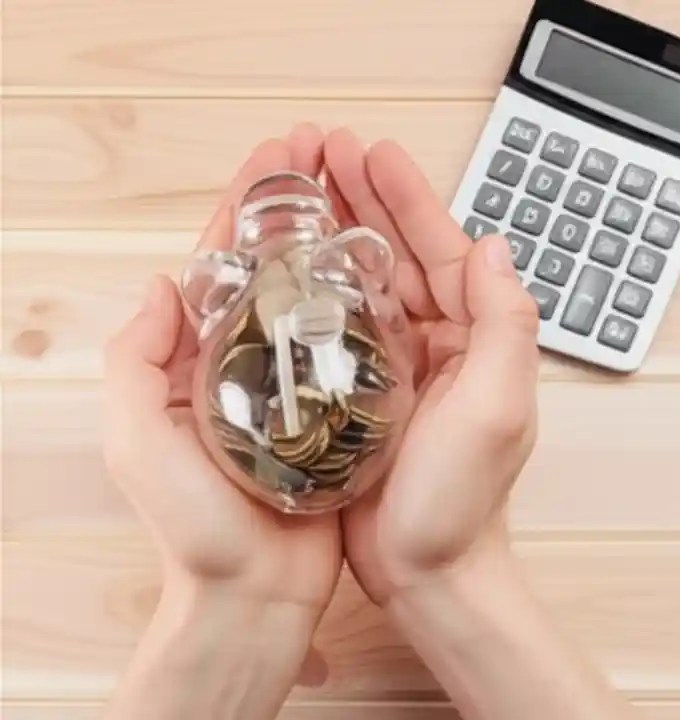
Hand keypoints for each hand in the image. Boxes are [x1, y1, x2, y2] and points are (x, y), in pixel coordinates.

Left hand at [103, 124, 341, 616]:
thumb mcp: (138, 443)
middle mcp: (251, 362)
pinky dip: (375, 303)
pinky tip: (398, 273)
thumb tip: (162, 284)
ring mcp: (300, 384)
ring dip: (343, 240)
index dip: (250, 203)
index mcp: (199, 358)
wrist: (256, 599)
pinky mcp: (345, 412)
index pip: (223, 259)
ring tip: (369, 191)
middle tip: (333, 153)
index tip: (281, 154)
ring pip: (324, 294)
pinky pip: (361, 345)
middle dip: (304, 204)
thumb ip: (136, 364)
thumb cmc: (197, 532)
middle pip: (279, 263)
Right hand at [323, 128, 539, 604]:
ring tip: (301, 188)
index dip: (408, 198)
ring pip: (368, 283)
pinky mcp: (364, 396)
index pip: (444, 250)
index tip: (375, 153)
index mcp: (478, 339)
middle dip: (364, 200)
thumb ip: (506, 323)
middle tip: (324, 153)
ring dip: (338, 234)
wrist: (429, 575)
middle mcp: (443, 346)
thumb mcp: (498, 407)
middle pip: (401, 255)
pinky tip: (286, 265)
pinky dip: (316, 290)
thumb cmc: (463, 502)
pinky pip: (340, 327)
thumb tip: (495, 245)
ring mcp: (402, 369)